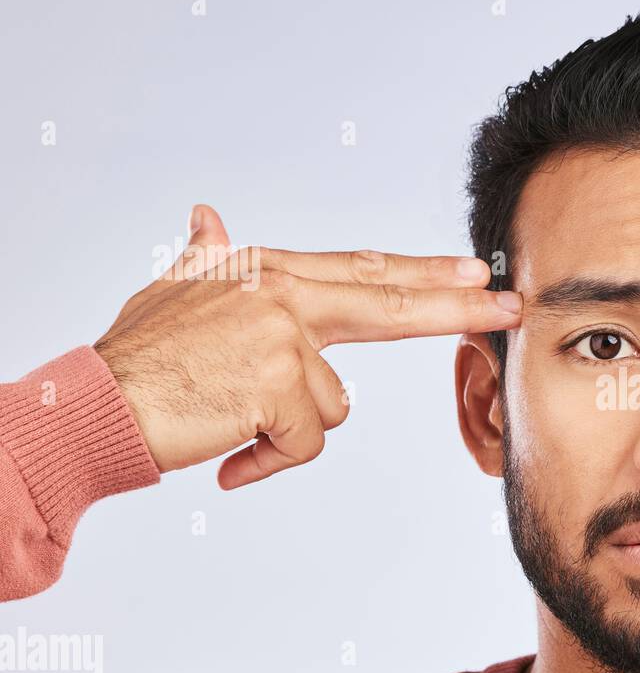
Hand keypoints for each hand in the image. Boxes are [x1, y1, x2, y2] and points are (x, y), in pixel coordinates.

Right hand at [94, 204, 520, 488]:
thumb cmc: (138, 357)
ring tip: (230, 419)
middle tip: (511, 304)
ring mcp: (282, 335)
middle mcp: (281, 292)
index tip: (472, 271)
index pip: (364, 270)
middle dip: (457, 306)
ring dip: (286, 430)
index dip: (422, 273)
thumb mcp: (173, 294)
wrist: (95, 404)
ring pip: (331, 407)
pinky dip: (267, 458)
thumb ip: (204, 258)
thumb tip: (206, 214)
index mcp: (268, 271)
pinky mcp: (277, 383)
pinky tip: (228, 448)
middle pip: (390, 301)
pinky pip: (303, 442)